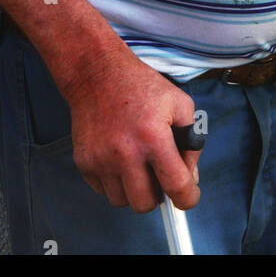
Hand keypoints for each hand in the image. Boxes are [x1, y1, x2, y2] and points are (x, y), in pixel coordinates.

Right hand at [64, 46, 202, 213]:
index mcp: (153, 137)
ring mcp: (101, 159)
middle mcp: (125, 153)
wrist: (96, 73)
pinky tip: (118, 158)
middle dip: (157, 194)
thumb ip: (192, 141)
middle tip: (158, 175)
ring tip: (136, 164)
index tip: (188, 197)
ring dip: (133, 189)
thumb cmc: (140, 85)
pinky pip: (103, 190)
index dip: (188, 198)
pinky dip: (114, 181)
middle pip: (146, 203)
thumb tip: (190, 178)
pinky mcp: (84, 162)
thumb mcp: (178, 102)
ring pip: (122, 201)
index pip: (176, 185)